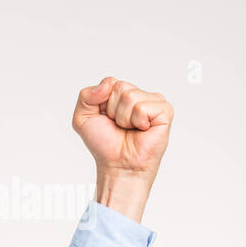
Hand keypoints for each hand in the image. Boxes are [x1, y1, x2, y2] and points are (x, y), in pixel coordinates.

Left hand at [72, 77, 172, 222]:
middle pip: (120, 87)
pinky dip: (137, 121)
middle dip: (112, 110)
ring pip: (130, 96)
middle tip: (119, 126)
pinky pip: (143, 107)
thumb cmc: (104, 144)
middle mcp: (139, 95)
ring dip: (124, 118)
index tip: (105, 119)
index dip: (101, 103)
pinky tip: (142, 130)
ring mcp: (153, 101)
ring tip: (129, 129)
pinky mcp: (165, 111)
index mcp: (121, 94)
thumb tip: (107, 84)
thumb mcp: (82, 119)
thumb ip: (85, 96)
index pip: (110, 82)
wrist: (118, 164)